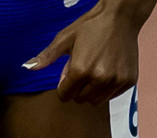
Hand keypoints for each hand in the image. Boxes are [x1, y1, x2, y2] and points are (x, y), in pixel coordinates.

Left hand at [24, 0, 155, 103]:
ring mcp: (115, 81)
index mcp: (80, 69)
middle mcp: (98, 79)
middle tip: (82, 72)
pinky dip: (107, 88)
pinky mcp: (128, 82)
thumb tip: (28, 67)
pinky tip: (107, 71)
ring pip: (97, 101)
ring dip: (92, 91)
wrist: (120, 18)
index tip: (67, 80)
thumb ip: (47, 56)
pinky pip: (112, 95)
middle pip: (81, 100)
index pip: (65, 95)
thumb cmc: (91, 26)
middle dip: (78, 90)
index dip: (63, 88)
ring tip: (94, 72)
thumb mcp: (65, 38)